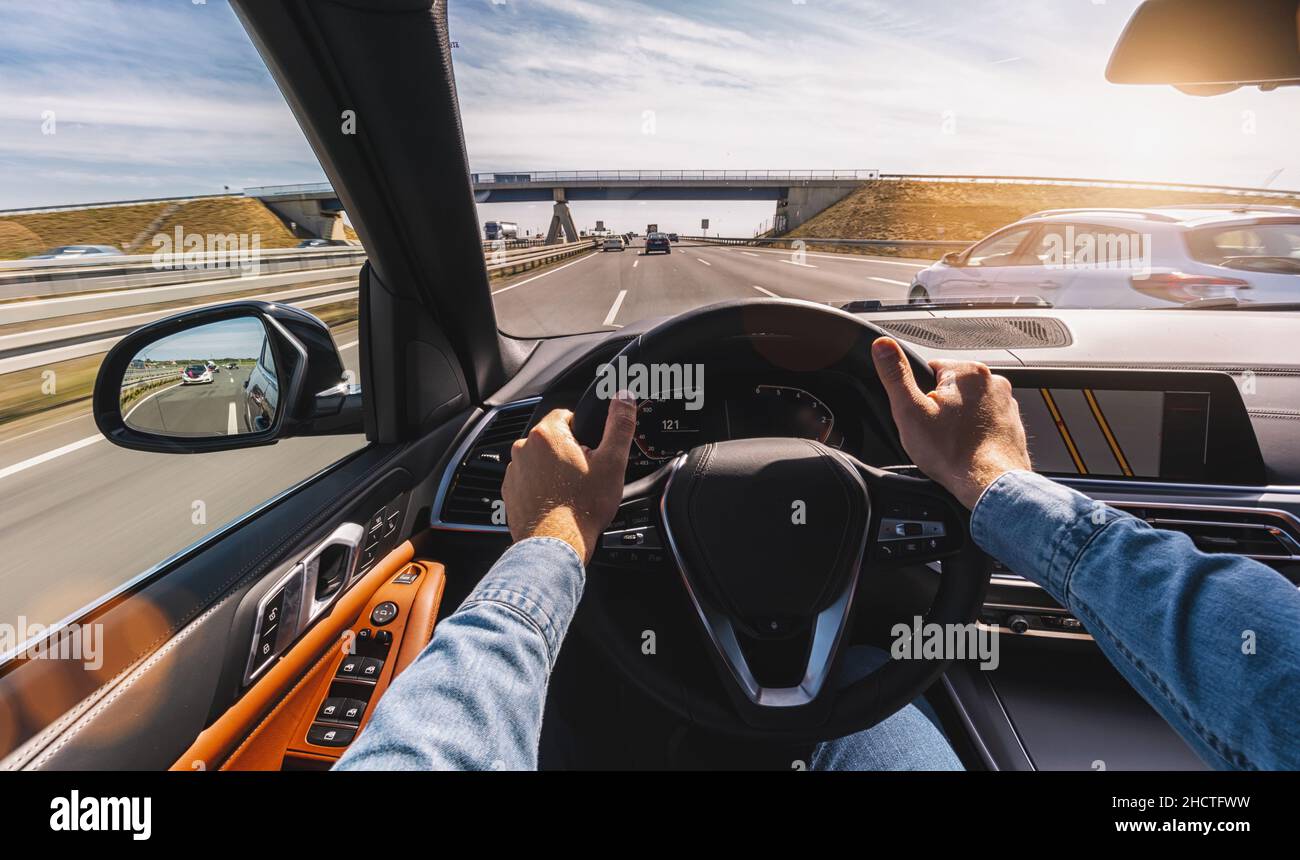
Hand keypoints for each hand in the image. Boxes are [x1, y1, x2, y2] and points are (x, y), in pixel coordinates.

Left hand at [501, 395, 637, 562]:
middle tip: (586, 475)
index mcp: (547, 434)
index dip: (584, 432)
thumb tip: (624, 398)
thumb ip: (619, 425)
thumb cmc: (583, 507)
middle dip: (569, 452)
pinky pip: (529, 481)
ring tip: (571, 492)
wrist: (556, 545)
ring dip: (554, 470)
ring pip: (540, 461)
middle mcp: (524, 449)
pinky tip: (557, 503)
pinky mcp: (510, 492)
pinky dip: (541, 488)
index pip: (566, 416)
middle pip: (553, 439)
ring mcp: (514, 472)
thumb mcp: (612, 462)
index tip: (592, 452)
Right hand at [870, 337, 1030, 508]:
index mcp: (966, 371)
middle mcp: (992, 381)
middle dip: (940, 408)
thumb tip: (882, 346)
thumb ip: (895, 375)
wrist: (989, 483)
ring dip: (958, 420)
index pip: (930, 370)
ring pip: (969, 406)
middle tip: (935, 431)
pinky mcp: (1011, 423)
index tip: (921, 415)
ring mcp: (1005, 403)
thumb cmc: (953, 453)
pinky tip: (967, 448)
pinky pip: (985, 422)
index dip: (919, 394)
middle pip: (950, 388)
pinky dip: (975, 433)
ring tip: (952, 442)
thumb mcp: (910, 411)